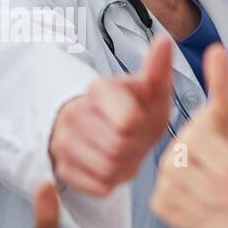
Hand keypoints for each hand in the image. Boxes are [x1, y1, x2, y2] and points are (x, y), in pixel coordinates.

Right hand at [49, 36, 174, 195]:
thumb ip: (157, 68)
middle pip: (119, 148)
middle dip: (134, 148)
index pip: (127, 122)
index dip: (141, 126)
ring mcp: (64, 143)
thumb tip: (164, 40)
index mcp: (98, 89)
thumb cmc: (132, 108)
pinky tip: (112, 166)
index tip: (139, 119)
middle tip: (135, 139)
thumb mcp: (149, 89)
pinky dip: (111, 181)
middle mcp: (74, 114)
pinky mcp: (62, 169)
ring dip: (124, 166)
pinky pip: (98, 187)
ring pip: (108, 169)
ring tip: (125, 152)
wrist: (101, 127)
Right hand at [152, 42, 227, 227]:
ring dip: (219, 212)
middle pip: (203, 182)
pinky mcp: (161, 202)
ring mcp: (165, 179)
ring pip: (191, 201)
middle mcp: (171, 153)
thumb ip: (224, 86)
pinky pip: (177, 214)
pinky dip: (200, 220)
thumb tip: (216, 49)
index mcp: (194, 130)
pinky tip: (220, 218)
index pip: (216, 157)